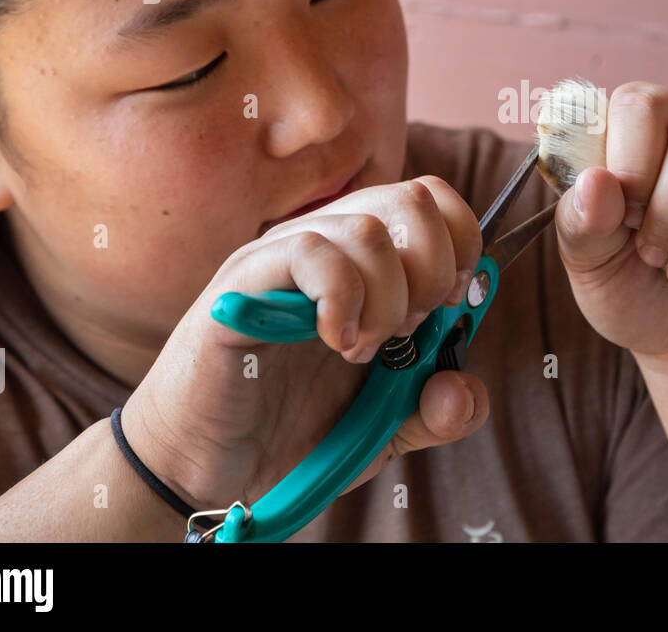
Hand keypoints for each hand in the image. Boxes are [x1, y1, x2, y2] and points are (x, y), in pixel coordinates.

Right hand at [123, 176, 489, 515]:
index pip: (431, 200)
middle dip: (433, 269)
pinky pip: (309, 253)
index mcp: (365, 262)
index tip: (448, 305)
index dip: (462, 243)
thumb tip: (463, 388)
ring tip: (362, 352)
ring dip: (387, 298)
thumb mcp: (385, 430)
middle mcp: (326, 245)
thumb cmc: (288, 434)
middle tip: (406, 330)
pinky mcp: (242, 283)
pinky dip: (341, 301)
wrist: (205, 468)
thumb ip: (437, 412)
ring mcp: (281, 258)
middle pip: (411, 199)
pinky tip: (336, 344)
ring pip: (366, 229)